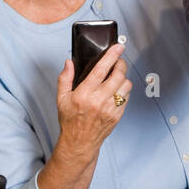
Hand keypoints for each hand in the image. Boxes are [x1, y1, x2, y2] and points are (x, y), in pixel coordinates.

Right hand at [54, 44, 128, 163]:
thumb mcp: (61, 98)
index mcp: (84, 94)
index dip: (111, 55)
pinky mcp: (117, 115)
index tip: (118, 46)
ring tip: (117, 77)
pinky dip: (124, 91)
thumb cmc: (70, 120)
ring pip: (126, 85)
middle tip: (118, 61)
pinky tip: (116, 91)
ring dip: (123, 78)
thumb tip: (69, 63)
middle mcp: (99, 100)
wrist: (79, 142)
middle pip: (118, 75)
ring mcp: (110, 108)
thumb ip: (65, 78)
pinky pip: (127, 97)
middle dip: (121, 64)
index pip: (101, 69)